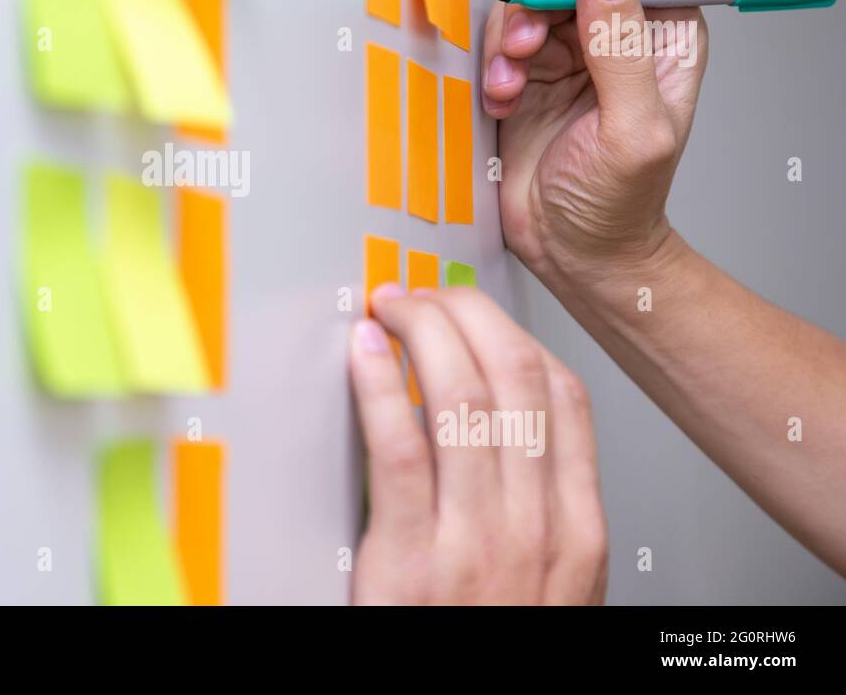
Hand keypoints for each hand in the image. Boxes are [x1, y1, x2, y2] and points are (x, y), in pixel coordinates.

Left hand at [349, 285, 606, 604]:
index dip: (514, 336)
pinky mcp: (411, 557)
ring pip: (460, 398)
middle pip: (512, 379)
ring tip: (390, 308)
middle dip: (464, 316)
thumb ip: (538, 509)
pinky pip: (398, 446)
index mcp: (575, 531)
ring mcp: (475, 541)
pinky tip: (362, 353)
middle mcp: (534, 527)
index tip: (476, 312)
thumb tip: (505, 430)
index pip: (563, 398)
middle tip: (423, 296)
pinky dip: (378, 386)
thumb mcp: (548, 584)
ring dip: (420, 334)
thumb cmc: (491, 640)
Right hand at [480, 0, 707, 286]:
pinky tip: (503, 102)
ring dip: (508, 36)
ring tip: (511, 85)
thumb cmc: (618, 204)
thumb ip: (622, 47)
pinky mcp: (529, 71)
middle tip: (525, 42)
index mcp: (663, 30)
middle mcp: (616, 29)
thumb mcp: (633, 129)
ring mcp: (570, 48)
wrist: (572, 249)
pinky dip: (493, 65)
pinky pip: (500, 39)